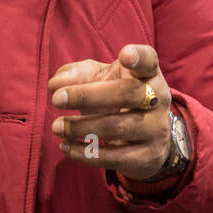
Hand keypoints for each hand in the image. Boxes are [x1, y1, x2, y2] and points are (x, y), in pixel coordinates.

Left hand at [48, 44, 172, 181]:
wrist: (146, 138)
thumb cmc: (117, 98)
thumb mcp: (101, 79)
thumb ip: (77, 74)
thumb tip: (55, 84)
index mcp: (148, 74)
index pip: (148, 60)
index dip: (138, 57)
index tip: (124, 55)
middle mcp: (157, 99)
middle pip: (126, 93)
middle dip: (87, 96)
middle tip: (56, 99)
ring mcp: (156, 129)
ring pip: (117, 127)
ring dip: (80, 128)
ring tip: (57, 126)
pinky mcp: (148, 157)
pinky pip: (114, 158)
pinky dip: (85, 153)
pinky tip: (66, 146)